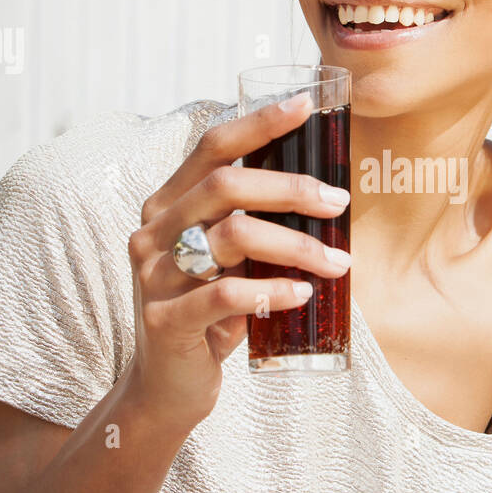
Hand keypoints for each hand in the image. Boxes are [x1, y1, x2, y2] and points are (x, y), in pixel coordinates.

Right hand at [123, 93, 350, 429]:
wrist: (169, 386)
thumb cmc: (212, 312)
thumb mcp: (229, 260)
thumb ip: (253, 223)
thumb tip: (327, 193)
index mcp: (168, 204)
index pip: (211, 146)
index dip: (257, 123)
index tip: (305, 107)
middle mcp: (153, 231)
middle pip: (225, 185)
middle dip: (290, 188)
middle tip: (339, 202)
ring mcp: (154, 275)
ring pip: (230, 238)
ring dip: (296, 245)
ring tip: (338, 262)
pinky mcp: (165, 320)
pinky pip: (225, 295)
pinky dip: (272, 291)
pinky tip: (304, 294)